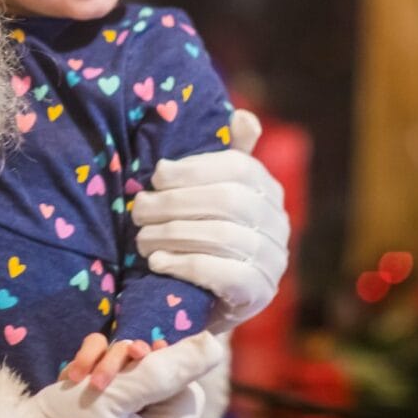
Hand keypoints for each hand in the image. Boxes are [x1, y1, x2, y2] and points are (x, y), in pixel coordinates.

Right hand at [28, 332, 220, 417]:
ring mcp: (125, 416)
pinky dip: (90, 365)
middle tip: (101, 372)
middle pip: (158, 375)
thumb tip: (213, 347)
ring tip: (79, 376)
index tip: (136, 359)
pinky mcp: (104, 402)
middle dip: (126, 363)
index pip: (186, 389)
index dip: (163, 366)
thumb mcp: (115, 396)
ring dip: (103, 361)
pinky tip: (72, 376)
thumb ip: (163, 371)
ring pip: (131, 368)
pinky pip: (109, 371)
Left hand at [131, 110, 288, 331]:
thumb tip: (244, 117)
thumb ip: (223, 155)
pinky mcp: (259, 294)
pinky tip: (157, 262)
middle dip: (174, 203)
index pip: (239, 167)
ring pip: (222, 236)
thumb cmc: (200, 234)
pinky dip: (184, 264)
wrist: (202, 300)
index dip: (194, 168)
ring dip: (172, 234)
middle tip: (138, 210)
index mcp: (268, 190)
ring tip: (141, 238)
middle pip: (227, 201)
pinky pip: (223, 273)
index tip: (156, 176)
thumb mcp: (207, 193)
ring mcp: (274, 261)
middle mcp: (279, 224)